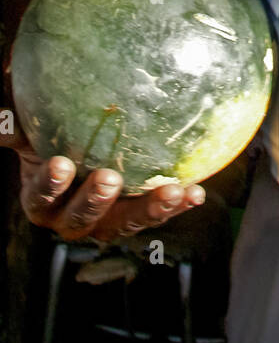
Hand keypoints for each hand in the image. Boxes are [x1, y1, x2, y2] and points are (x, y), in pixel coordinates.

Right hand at [5, 120, 204, 243]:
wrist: (84, 138)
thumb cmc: (49, 125)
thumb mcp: (29, 118)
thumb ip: (15, 119)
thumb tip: (2, 118)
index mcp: (41, 197)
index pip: (39, 197)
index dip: (47, 187)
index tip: (60, 164)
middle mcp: (70, 216)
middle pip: (80, 220)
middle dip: (93, 202)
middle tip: (108, 178)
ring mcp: (106, 220)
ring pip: (123, 224)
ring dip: (146, 210)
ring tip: (170, 193)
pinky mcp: (136, 214)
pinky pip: (155, 213)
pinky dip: (175, 205)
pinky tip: (195, 192)